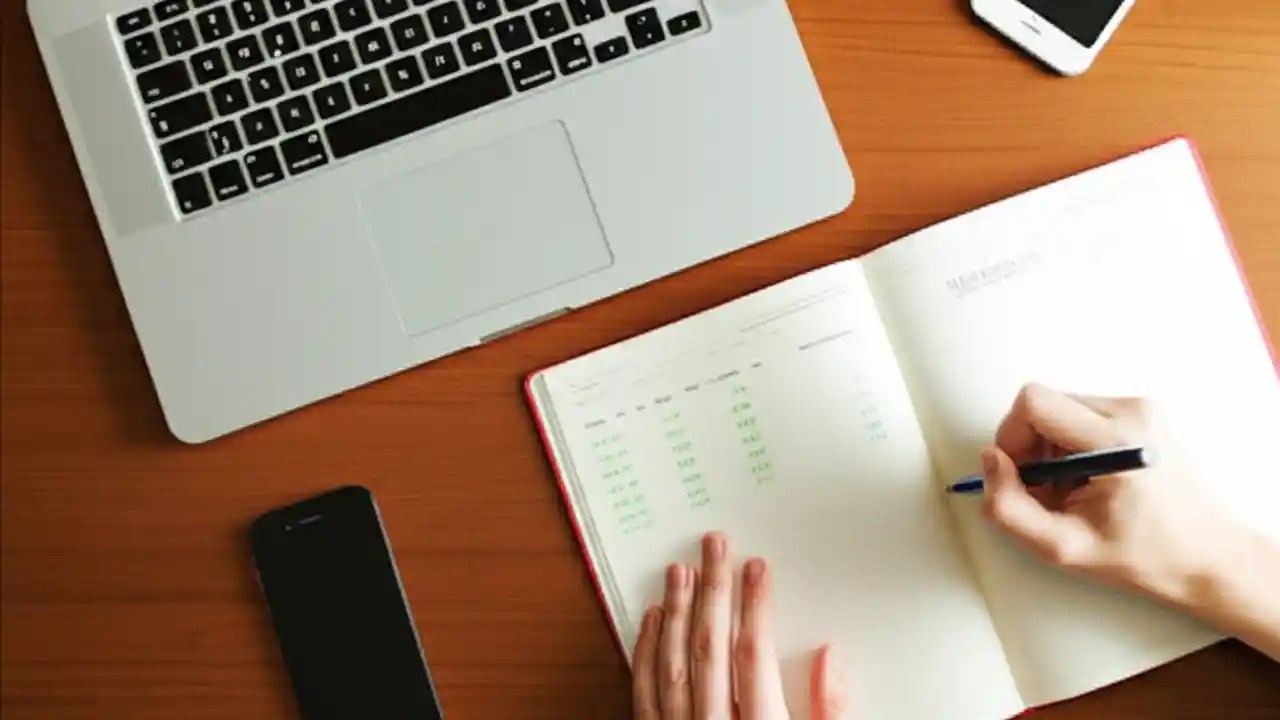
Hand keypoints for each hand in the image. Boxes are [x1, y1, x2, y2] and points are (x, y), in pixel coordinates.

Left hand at [631, 532, 847, 719]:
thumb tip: (830, 657)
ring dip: (677, 612)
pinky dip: (647, 653)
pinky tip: (652, 619)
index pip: (753, 655)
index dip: (756, 606)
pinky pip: (645, 694)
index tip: (756, 568)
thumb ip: (829, 710)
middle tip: (714, 547)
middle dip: (714, 591)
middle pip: (710, 649)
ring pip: (673, 665)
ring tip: (680, 570)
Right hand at [979, 384, 1236, 603]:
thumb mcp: (1063, 548)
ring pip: (1057, 410)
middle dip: (1028, 447)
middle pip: (1043, 404)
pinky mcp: (1139, 414)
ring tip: (1070, 490)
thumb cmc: (1146, 555)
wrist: (1205, 556)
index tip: (1016, 471)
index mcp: (1117, 441)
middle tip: (1044, 490)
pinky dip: (1068, 448)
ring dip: (1048, 450)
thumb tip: (990, 463)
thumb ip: (1009, 508)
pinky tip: (1085, 480)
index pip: (1034, 402)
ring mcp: (1139, 409)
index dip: (1010, 436)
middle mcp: (1131, 412)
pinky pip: (1078, 416)